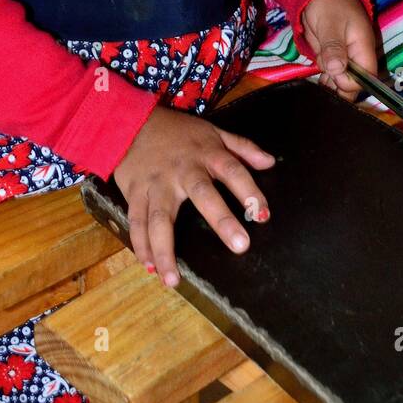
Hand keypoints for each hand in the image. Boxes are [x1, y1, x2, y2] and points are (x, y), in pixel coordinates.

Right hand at [112, 105, 274, 288]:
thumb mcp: (213, 131)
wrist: (132, 123)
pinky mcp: (134, 193)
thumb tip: (270, 162)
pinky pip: (136, 222)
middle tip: (240, 246)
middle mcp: (182, 171)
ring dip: (165, 250)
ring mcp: (156, 184)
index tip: (263, 214)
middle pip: (203, 194)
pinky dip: (141, 245)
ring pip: (158, 219)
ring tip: (173, 279)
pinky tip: (149, 266)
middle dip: (221, 220)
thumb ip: (242, 147)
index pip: (233, 171)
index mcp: (206, 155)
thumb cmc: (178, 132)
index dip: (249, 191)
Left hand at [300, 0, 378, 97]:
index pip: (365, 79)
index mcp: (363, 49)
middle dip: (336, 83)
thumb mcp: (330, 24)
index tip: (333, 72)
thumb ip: (334, 47)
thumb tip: (337, 70)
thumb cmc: (329, 4)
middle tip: (324, 66)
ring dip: (328, 79)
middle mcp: (357, 57)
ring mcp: (346, 59)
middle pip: (353, 84)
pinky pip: (332, 75)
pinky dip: (325, 76)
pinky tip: (319, 68)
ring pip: (339, 82)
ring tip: (321, 57)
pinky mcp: (334, 58)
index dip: (349, 82)